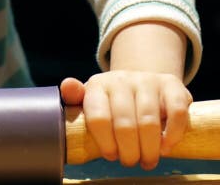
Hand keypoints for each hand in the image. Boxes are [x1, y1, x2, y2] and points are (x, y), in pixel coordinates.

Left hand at [61, 71, 192, 169]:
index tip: (110, 156)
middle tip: (129, 162)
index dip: (105, 143)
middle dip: (128, 151)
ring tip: (147, 160)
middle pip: (125, 124)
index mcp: (97, 85)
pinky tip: (165, 147)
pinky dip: (172, 135)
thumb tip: (67, 86)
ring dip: (149, 148)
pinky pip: (176, 112)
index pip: (98, 118)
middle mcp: (121, 79)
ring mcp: (147, 80)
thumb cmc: (110, 100)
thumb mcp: (89, 99)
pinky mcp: (172, 84)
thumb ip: (74, 97)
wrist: (140, 83)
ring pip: (149, 122)